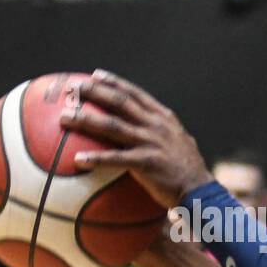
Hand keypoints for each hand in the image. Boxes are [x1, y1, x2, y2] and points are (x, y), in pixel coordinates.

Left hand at [67, 70, 213, 207]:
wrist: (201, 191)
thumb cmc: (187, 172)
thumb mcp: (178, 144)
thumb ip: (160, 136)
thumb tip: (143, 136)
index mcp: (163, 118)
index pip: (135, 94)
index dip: (114, 83)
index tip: (95, 75)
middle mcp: (156, 125)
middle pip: (119, 103)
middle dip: (94, 92)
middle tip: (72, 88)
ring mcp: (151, 142)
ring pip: (112, 126)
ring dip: (86, 120)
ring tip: (64, 118)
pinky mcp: (147, 162)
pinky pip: (116, 159)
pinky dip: (96, 158)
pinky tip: (78, 160)